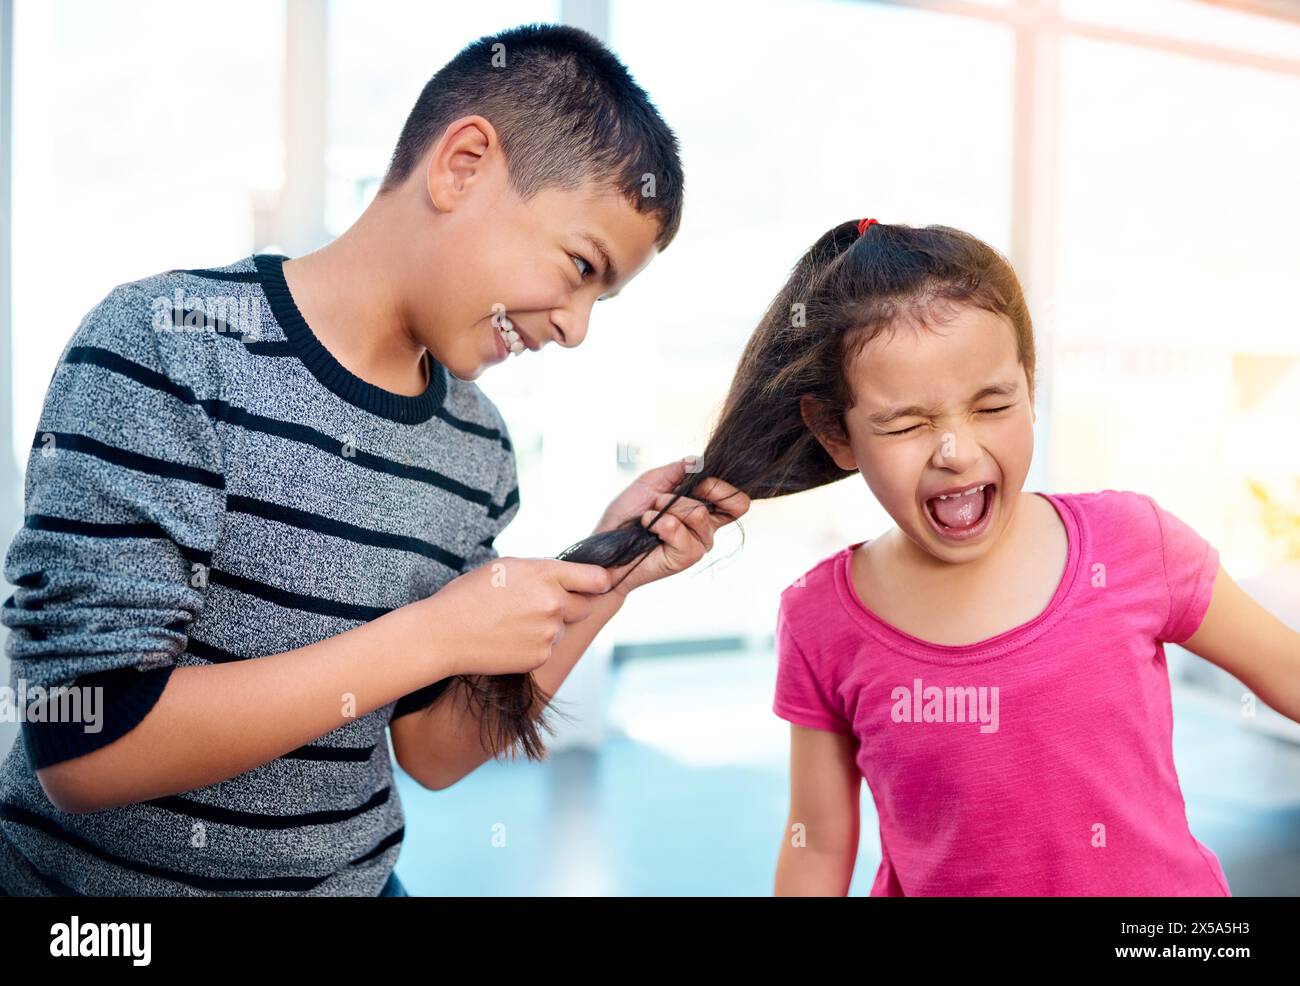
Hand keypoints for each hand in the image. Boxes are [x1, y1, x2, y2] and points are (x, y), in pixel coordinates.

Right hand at [422, 558, 612, 676]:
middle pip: (585, 606)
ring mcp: (548, 632)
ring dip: (547, 626)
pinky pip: (547, 648)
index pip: (597, 578)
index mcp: (546, 574)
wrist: (444, 634)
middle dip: (570, 605)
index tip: (595, 585)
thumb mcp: (507, 567)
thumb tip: (566, 578)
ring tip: (513, 623)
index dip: (598, 582)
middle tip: (541, 605)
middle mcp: (554, 603)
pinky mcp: (540, 656)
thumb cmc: (469, 594)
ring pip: (562, 628)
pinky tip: (508, 639)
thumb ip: (542, 571)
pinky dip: (534, 645)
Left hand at [594, 459, 750, 595]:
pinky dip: (658, 522)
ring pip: (699, 514)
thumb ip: (678, 470)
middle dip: (705, 489)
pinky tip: (648, 527)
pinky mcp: (685, 557)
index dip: (722, 484)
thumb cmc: (628, 515)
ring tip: (651, 514)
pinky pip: (679, 530)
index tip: (697, 479)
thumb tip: (697, 461)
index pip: (737, 500)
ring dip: (668, 507)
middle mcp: (706, 528)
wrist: (607, 542)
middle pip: (734, 505)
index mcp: (704, 508)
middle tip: (674, 494)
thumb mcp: (653, 481)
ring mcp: (698, 543)